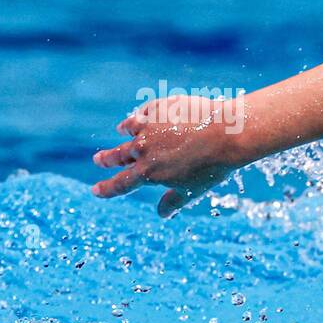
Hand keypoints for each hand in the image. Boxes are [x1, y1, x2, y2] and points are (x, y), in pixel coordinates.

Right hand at [92, 94, 248, 216]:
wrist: (227, 134)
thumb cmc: (213, 166)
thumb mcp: (193, 189)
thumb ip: (174, 201)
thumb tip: (162, 214)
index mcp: (149, 172)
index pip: (121, 184)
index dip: (107, 189)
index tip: (96, 190)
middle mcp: (143, 149)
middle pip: (118, 156)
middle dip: (106, 159)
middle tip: (98, 160)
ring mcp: (149, 126)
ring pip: (129, 130)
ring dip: (123, 131)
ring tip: (120, 130)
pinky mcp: (158, 108)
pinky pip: (143, 113)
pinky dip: (139, 117)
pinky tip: (139, 117)